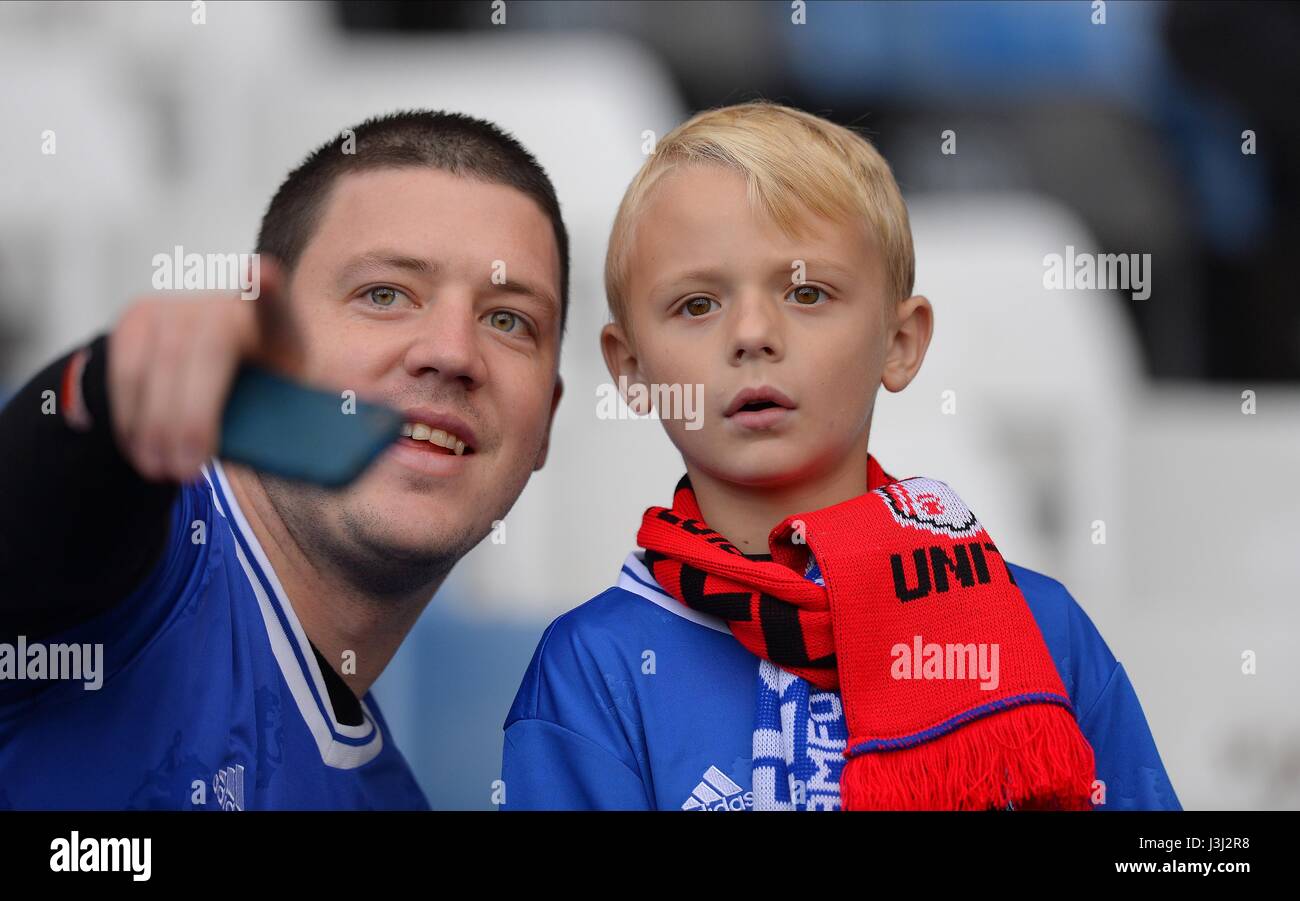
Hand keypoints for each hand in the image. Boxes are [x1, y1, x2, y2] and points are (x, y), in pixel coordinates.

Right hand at [106, 257, 300, 481]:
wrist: (215, 371)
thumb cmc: (263, 397)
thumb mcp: (288, 407)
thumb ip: (300, 418)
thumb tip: (336, 440)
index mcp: (277, 327)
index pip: (274, 301)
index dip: (266, 287)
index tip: (262, 273)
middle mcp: (226, 306)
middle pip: (203, 355)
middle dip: (191, 418)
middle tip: (186, 472)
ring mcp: (178, 307)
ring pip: (157, 367)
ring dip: (154, 428)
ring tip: (161, 471)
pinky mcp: (139, 318)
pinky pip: (125, 372)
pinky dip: (129, 417)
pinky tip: (140, 450)